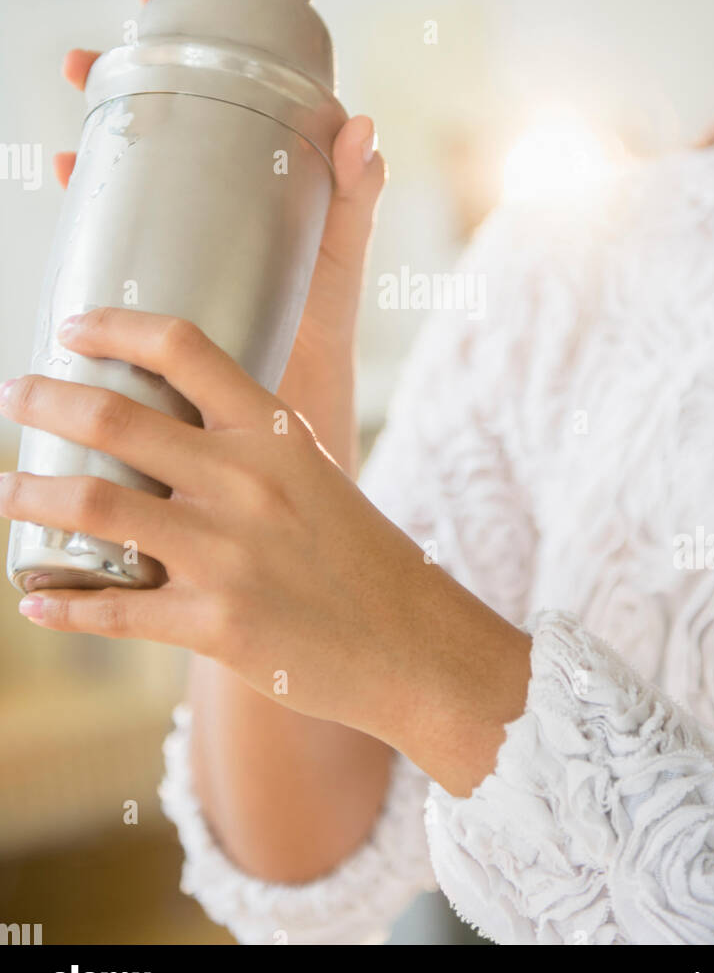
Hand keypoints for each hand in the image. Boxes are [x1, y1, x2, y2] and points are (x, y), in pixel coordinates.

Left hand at [0, 308, 531, 795]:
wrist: (413, 645)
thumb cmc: (361, 554)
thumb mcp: (316, 473)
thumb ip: (250, 447)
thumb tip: (173, 432)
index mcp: (276, 433)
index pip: (185, 348)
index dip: (116, 328)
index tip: (73, 328)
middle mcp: (245, 482)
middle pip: (116, 420)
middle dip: (44, 399)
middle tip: (11, 394)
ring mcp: (226, 555)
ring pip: (93, 509)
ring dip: (29, 495)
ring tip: (6, 490)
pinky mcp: (214, 625)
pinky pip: (113, 611)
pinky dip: (62, 605)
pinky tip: (35, 599)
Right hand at [55, 0, 385, 474]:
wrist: (290, 424)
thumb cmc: (322, 342)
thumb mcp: (338, 264)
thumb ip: (352, 201)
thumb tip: (364, 125)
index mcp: (263, 184)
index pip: (229, 89)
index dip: (195, 33)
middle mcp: (216, 202)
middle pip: (167, 115)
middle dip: (128, 66)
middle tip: (92, 41)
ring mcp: (180, 238)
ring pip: (132, 162)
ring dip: (98, 120)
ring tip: (72, 82)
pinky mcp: (151, 284)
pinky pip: (110, 226)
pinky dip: (87, 195)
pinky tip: (66, 176)